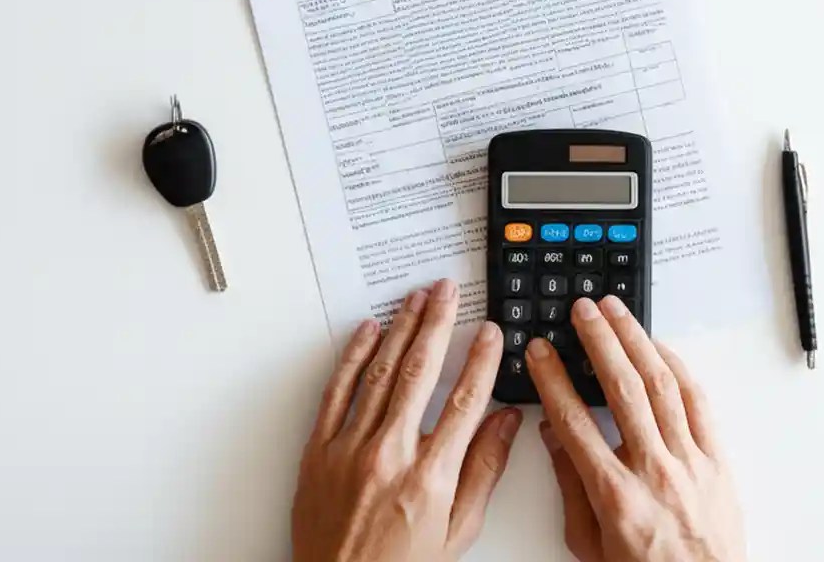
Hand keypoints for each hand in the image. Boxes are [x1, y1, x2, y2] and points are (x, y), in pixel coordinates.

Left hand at [292, 278, 523, 561]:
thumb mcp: (457, 531)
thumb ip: (483, 471)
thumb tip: (506, 422)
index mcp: (430, 476)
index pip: (464, 400)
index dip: (481, 360)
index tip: (491, 333)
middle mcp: (389, 455)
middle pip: (419, 372)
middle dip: (437, 324)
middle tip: (447, 292)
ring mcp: (349, 450)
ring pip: (378, 373)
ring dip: (399, 329)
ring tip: (414, 299)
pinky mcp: (317, 452)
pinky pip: (337, 392)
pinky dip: (352, 358)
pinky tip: (366, 332)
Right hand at [527, 296, 745, 561]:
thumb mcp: (590, 544)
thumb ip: (570, 487)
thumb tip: (554, 435)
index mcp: (615, 496)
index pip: (574, 421)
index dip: (553, 379)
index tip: (539, 352)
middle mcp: (654, 472)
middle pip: (622, 390)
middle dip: (598, 342)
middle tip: (581, 311)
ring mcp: (690, 462)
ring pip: (662, 386)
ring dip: (636, 341)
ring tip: (617, 312)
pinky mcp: (718, 461)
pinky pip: (698, 402)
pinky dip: (678, 368)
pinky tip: (659, 347)